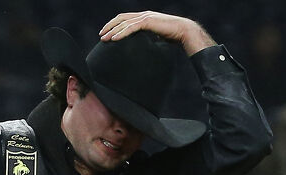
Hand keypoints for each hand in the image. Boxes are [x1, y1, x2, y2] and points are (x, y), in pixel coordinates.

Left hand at [100, 11, 214, 51]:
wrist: (184, 32)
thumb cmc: (173, 36)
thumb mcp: (156, 37)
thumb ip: (148, 39)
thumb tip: (142, 48)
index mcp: (145, 17)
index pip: (126, 18)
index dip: (115, 24)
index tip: (107, 33)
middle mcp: (144, 14)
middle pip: (121, 18)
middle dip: (110, 26)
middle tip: (101, 35)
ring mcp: (146, 17)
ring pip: (124, 22)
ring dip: (112, 30)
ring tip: (104, 38)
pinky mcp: (148, 22)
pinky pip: (131, 27)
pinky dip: (121, 33)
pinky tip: (114, 39)